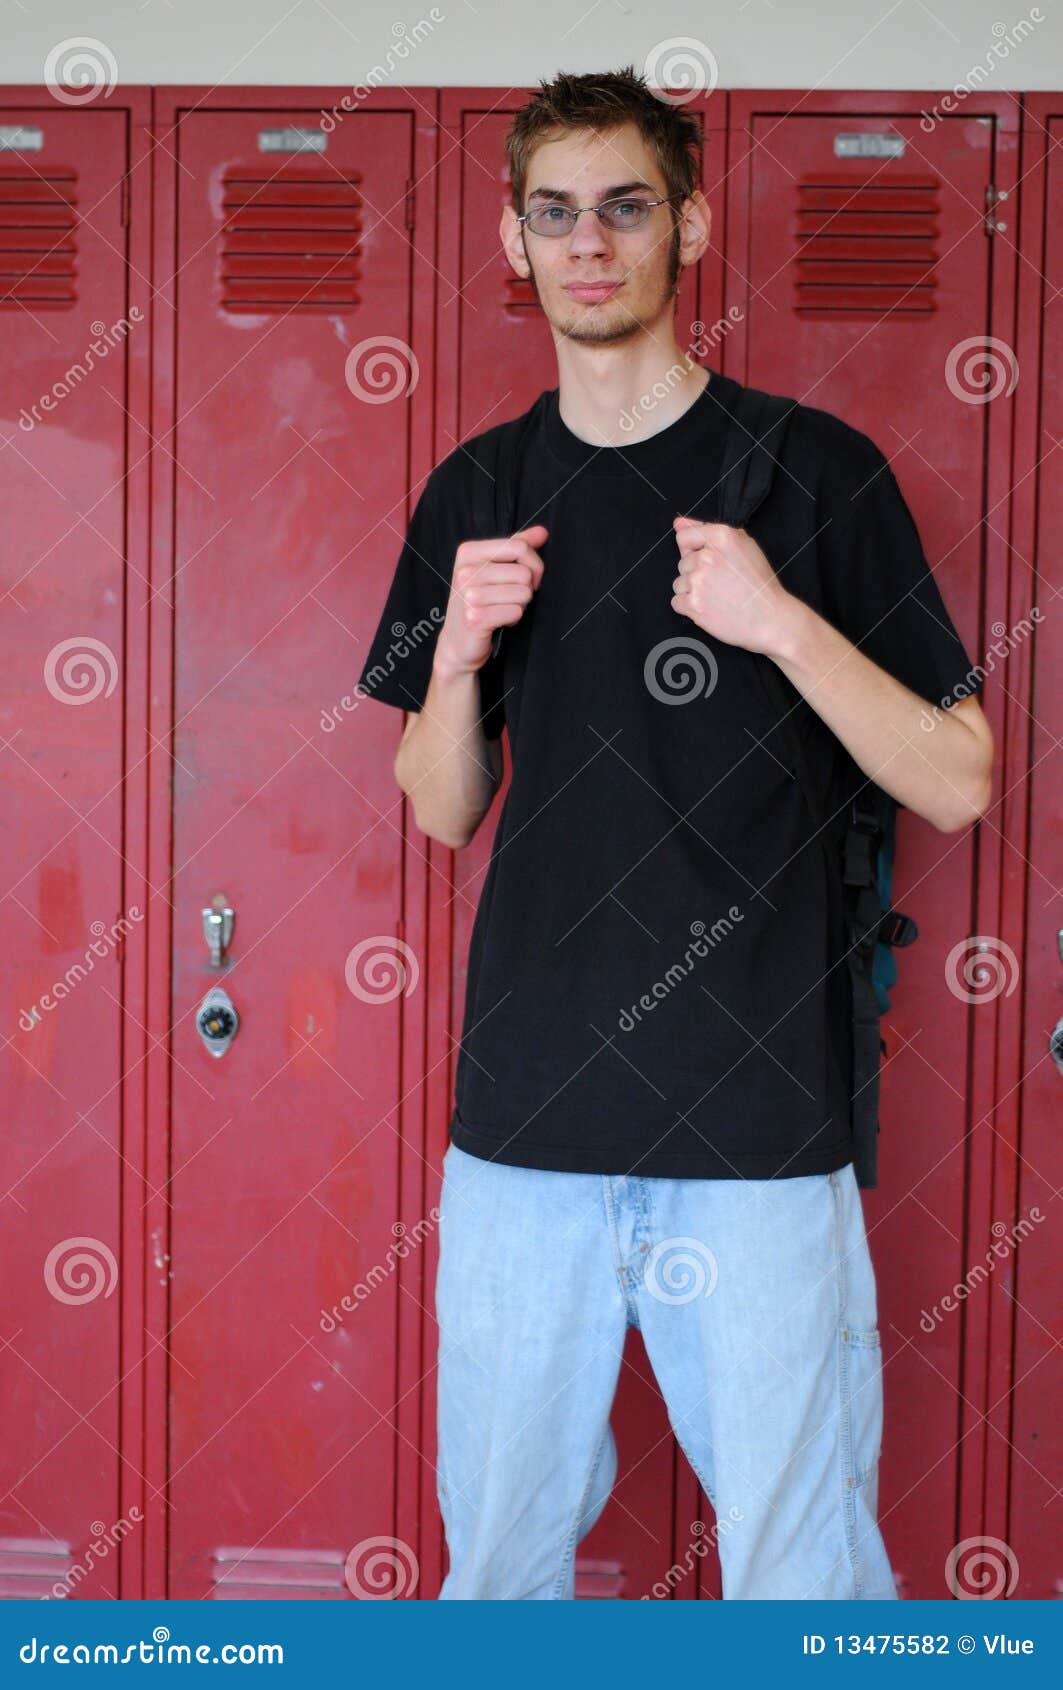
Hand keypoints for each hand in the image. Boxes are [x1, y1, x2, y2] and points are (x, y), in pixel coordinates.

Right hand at [436, 525, 547, 675]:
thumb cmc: (479, 601)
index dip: (533, 564)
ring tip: (501, 608)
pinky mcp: (475, 618)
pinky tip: (498, 620)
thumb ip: (517, 547)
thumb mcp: (493, 568)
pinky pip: (515, 612)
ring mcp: (468, 595)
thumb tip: (541, 532)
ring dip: (519, 605)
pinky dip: (513, 618)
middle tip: (509, 597)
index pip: (519, 546)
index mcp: (469, 552)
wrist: (458, 640)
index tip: (527, 577)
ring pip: (523, 593)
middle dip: (526, 589)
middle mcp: (465, 571)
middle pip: (524, 572)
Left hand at [670, 515, 796, 656]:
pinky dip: (689, 607)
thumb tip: (679, 523)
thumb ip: (707, 530)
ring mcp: (699, 581)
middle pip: (682, 562)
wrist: (770, 619)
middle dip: (697, 572)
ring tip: (716, 596)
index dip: (694, 549)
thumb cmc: (760, 584)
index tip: (706, 560)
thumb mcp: (744, 546)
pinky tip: (709, 607)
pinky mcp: (693, 604)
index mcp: (722, 537)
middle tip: (720, 583)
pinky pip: (677, 602)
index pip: (685, 536)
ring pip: (679, 583)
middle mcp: (707, 556)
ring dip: (692, 591)